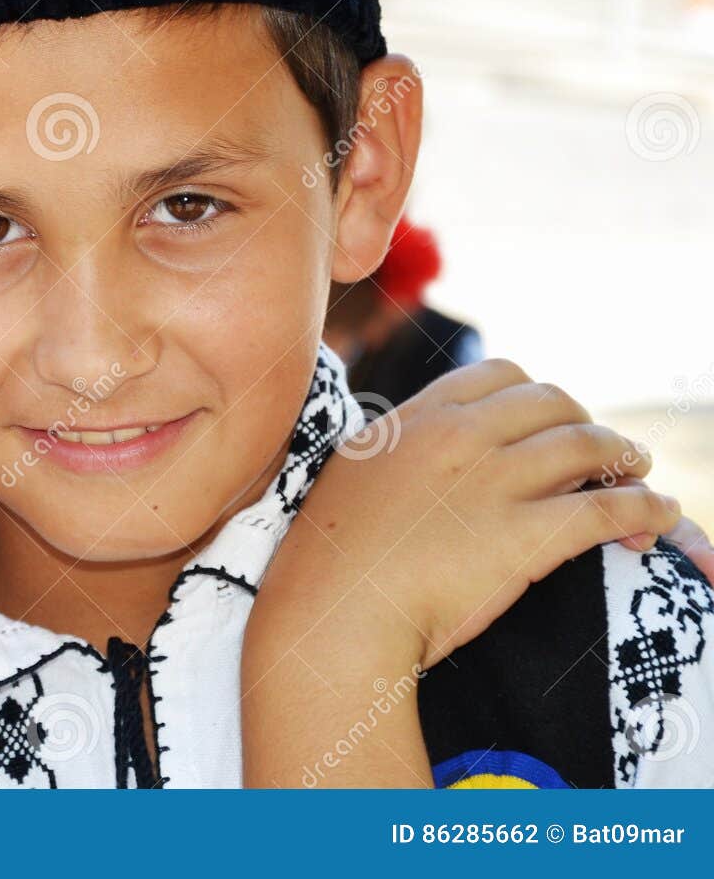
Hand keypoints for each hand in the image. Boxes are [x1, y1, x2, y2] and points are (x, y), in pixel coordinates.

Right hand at [260, 358, 681, 670]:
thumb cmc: (331, 557)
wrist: (333, 611)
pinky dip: (646, 508)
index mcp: (417, 417)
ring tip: (639, 477)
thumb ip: (397, 448)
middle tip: (602, 453)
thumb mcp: (355, 473)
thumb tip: (426, 445)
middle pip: (554, 403)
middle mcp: (459, 436)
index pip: (501, 376)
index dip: (539, 398)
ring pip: (589, 446)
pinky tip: (656, 518)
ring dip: (625, 459)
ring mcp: (493, 482)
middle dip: (587, 423)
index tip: (550, 423)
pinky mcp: (524, 537)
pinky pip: (609, 508)